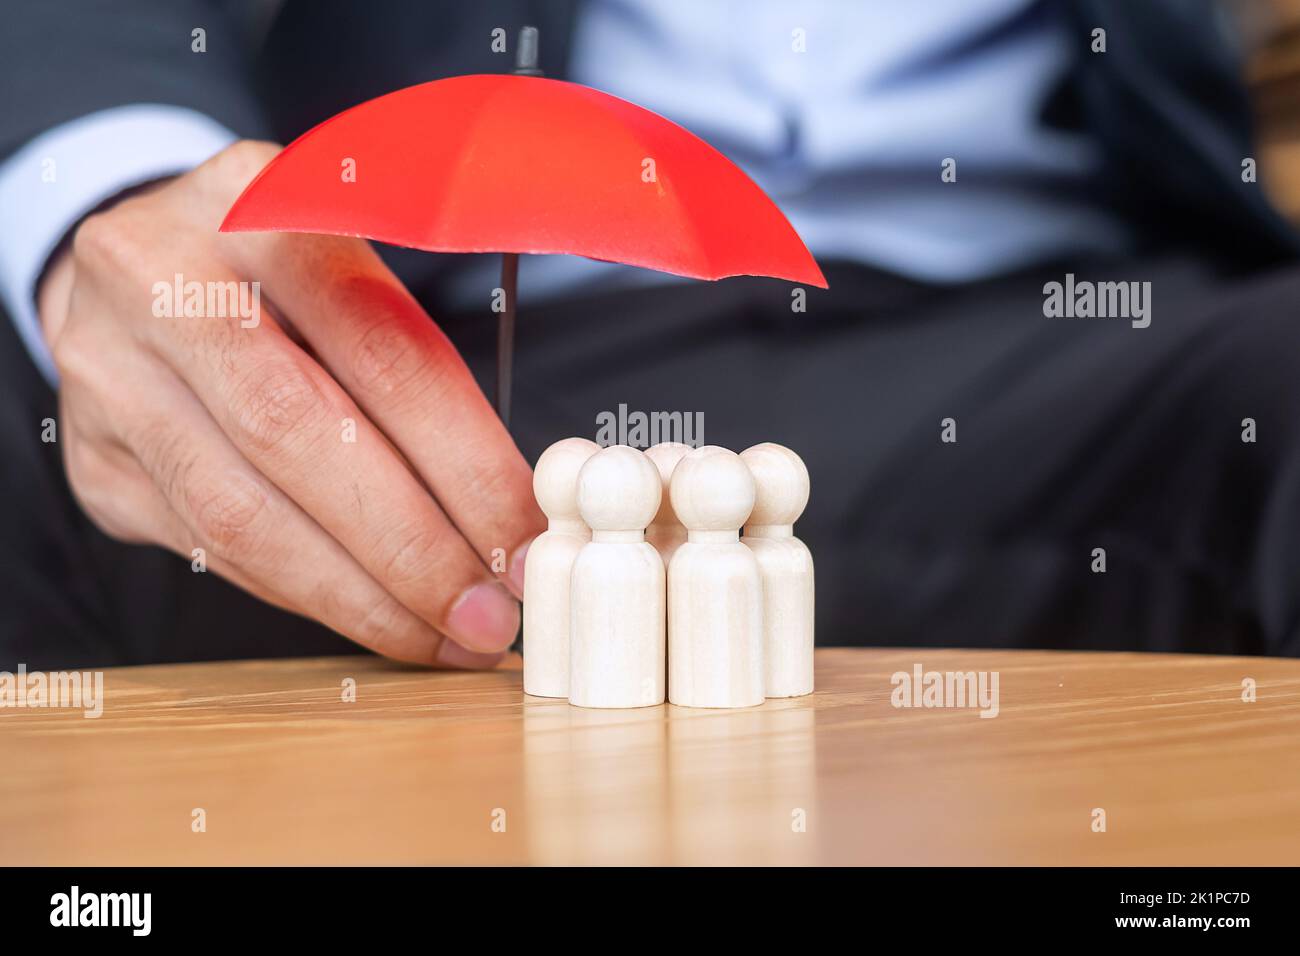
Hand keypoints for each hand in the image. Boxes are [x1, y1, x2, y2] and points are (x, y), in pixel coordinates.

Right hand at [39, 140, 541, 666]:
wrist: (134, 271)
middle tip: (487, 613)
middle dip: (411, 548)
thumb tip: (516, 503)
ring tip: (441, 634)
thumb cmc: (279, 276)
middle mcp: (163, 284)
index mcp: (262, 211)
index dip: (464, 460)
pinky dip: (304, 595)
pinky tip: (372, 616)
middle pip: (300, 437)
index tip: (523, 537)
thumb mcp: (350, 264)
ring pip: (242, 515)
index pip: (381, 353)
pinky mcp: (97, 459)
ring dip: (359, 596)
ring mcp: (114, 376)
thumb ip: (420, 360)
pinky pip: (211, 550)